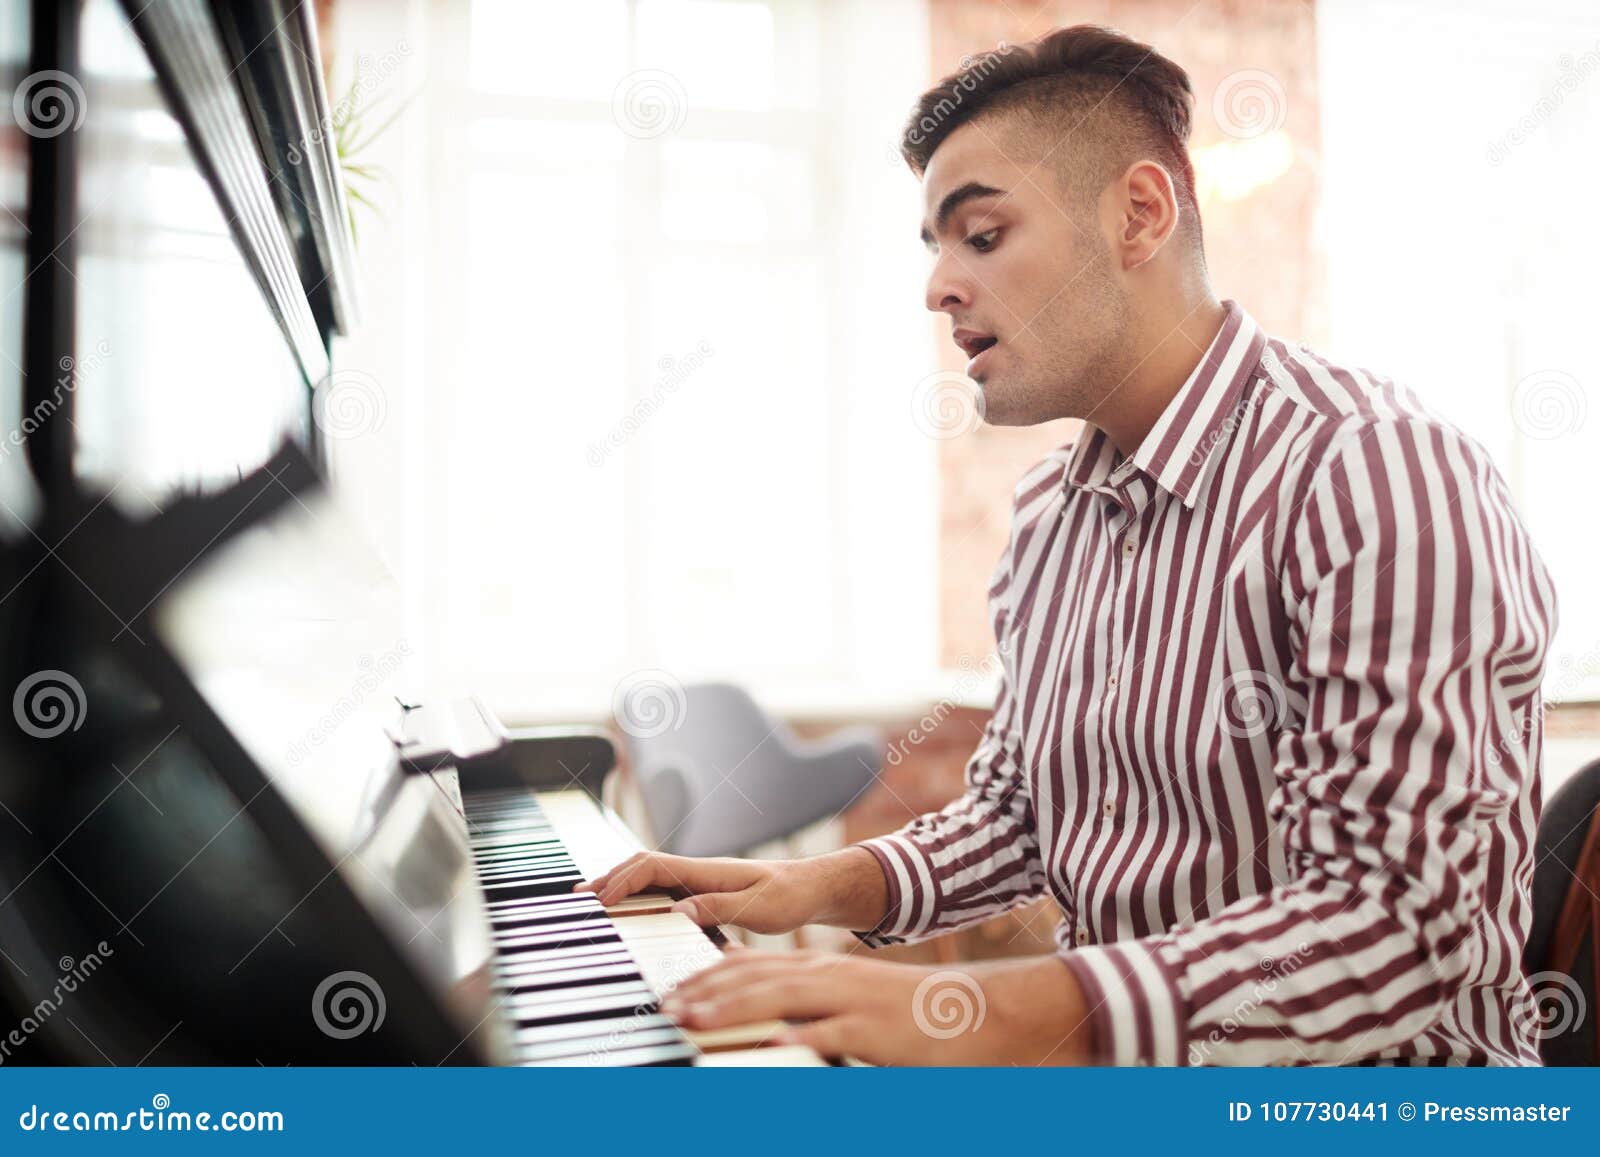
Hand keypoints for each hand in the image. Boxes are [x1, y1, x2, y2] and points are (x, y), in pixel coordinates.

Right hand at [575, 853, 824, 933]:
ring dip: (619, 886)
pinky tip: (629, 909)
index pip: (651, 866)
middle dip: (608, 880)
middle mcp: (697, 871)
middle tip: (578, 899)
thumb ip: (719, 908)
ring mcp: (698, 881)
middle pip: (641, 867)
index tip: (600, 901)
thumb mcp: (759, 906)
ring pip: (648, 877)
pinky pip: (661, 890)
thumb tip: (678, 913)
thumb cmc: (788, 896)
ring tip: (592, 902)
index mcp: (705, 870)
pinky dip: (638, 896)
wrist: (810, 890)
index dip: (622, 881)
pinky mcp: (703, 894)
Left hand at [658, 949, 1096, 1065]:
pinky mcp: (873, 1029)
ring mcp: (851, 1000)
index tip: (671, 992)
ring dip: (734, 1011)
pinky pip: (828, 1036)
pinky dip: (797, 1041)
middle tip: (668, 1007)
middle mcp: (830, 976)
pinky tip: (769, 1049)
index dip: (706, 977)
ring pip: (781, 1000)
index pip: (752, 965)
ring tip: (696, 1022)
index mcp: (821, 968)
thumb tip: (761, 1013)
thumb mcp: (849, 999)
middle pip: (756, 979)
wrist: (975, 1014)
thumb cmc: (906, 1015)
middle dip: (707, 993)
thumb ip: (806, 1002)